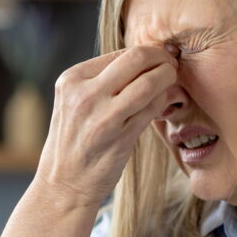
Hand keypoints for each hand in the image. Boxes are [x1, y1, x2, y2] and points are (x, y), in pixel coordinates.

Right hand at [33, 45, 177, 209]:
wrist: (63, 184)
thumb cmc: (74, 141)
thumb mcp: (75, 102)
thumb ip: (103, 79)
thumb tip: (146, 58)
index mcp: (71, 79)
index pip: (119, 52)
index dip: (145, 51)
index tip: (158, 58)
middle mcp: (84, 95)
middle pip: (136, 58)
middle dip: (161, 56)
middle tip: (171, 63)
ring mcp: (102, 117)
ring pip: (149, 82)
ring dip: (168, 76)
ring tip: (172, 79)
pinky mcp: (120, 137)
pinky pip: (153, 108)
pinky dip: (164, 100)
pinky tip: (164, 102)